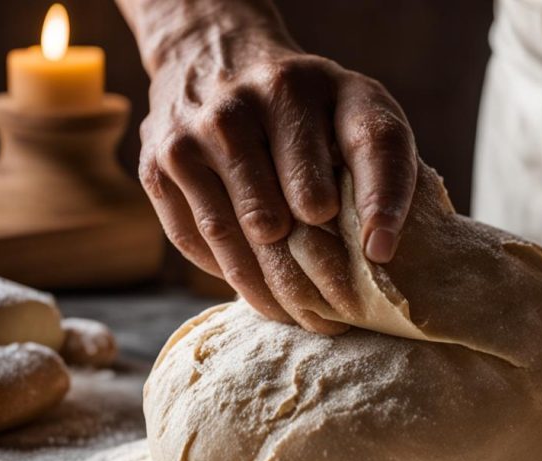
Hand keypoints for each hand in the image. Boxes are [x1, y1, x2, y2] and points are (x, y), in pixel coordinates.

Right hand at [134, 16, 415, 326]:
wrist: (212, 59)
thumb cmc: (304, 106)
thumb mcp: (354, 111)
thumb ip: (382, 166)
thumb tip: (379, 251)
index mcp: (320, 84)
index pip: (371, 146)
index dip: (382, 205)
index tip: (382, 255)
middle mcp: (255, 100)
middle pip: (301, 206)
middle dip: (326, 268)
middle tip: (345, 309)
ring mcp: (200, 132)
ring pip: (243, 235)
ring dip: (278, 290)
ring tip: (309, 320)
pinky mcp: (159, 163)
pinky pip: (200, 240)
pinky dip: (234, 278)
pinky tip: (264, 297)